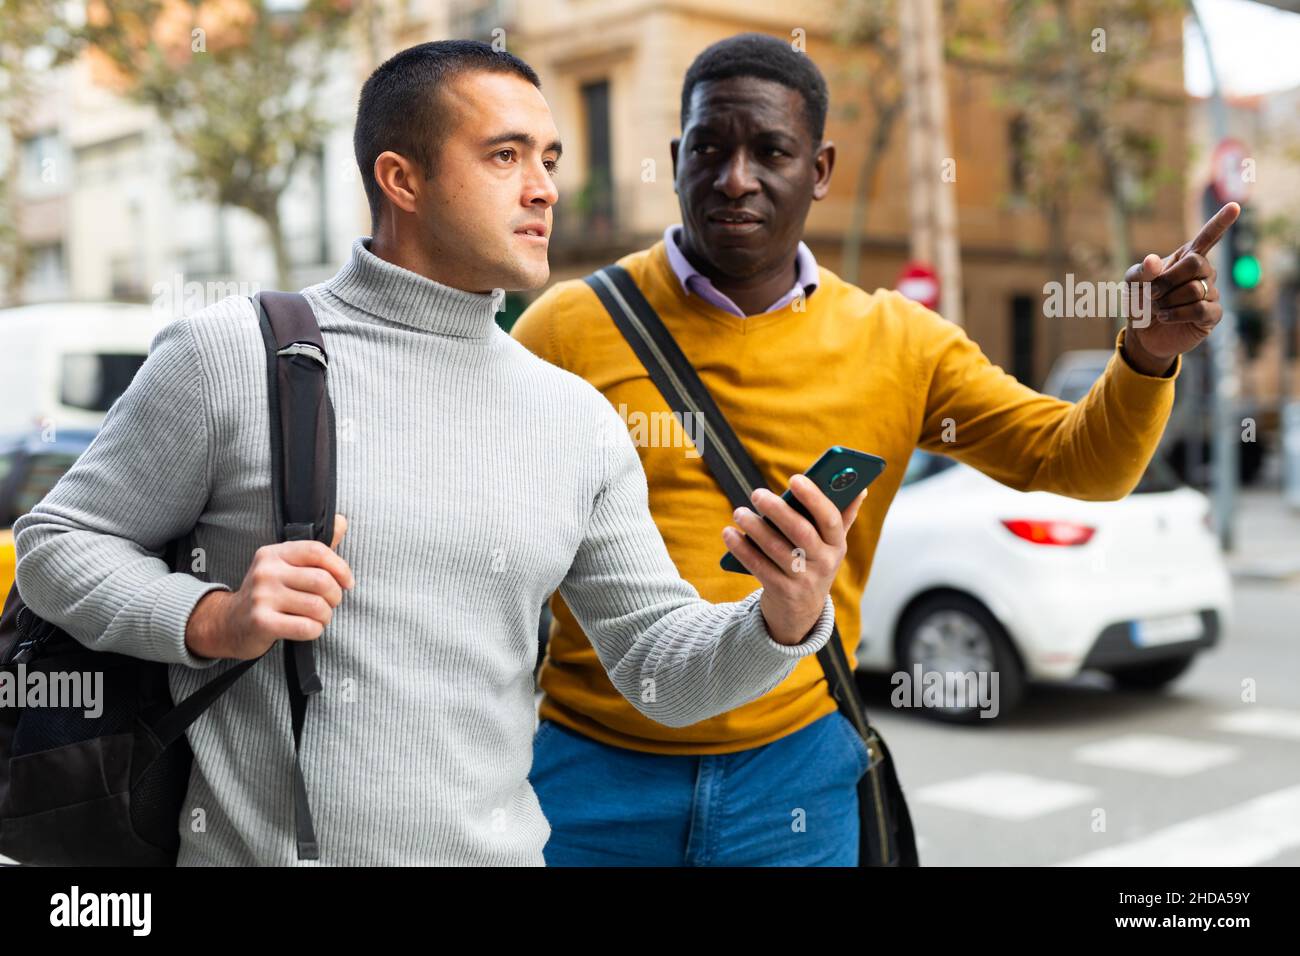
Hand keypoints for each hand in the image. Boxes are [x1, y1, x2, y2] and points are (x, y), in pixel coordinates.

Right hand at [186, 514, 352, 660]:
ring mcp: (262, 597)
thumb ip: (314, 549)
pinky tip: (308, 628)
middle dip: (335, 596)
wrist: (230, 622)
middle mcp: (266, 572)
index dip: (340, 567)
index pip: (317, 551)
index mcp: (274, 553)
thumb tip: (341, 521)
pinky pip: (307, 627)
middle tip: (330, 603)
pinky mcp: (262, 622)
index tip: (347, 583)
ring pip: (317, 606)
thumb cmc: (268, 593)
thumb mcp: (286, 566)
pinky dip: (315, 630)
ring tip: (318, 617)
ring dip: (326, 616)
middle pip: (322, 580)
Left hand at [721, 476, 867, 645]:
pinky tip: (729, 534)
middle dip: (777, 510)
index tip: (794, 478)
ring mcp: (803, 580)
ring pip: (776, 549)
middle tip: (757, 494)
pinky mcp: (782, 592)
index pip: (831, 518)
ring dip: (755, 528)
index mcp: (837, 545)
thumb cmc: (814, 564)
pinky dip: (742, 549)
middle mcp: (824, 563)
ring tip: (740, 512)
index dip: (814, 498)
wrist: (801, 613)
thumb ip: (842, 517)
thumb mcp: (831, 546)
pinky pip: (759, 566)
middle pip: (801, 532)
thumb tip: (860, 489)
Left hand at [1123, 202, 1240, 373]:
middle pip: (1195, 264)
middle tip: (1152, 293)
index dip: (1220, 222)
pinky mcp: (1212, 315)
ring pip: (1195, 289)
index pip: (1208, 237)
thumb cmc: (1141, 302)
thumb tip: (1154, 261)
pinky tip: (1166, 317)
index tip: (1234, 206)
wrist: (1142, 335)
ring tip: (1159, 308)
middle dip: (1168, 280)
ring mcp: (1210, 293)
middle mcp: (1204, 272)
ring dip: (1168, 301)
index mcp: (1186, 258)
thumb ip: (1140, 271)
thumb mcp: (1132, 284)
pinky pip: (1200, 309)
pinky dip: (1177, 314)